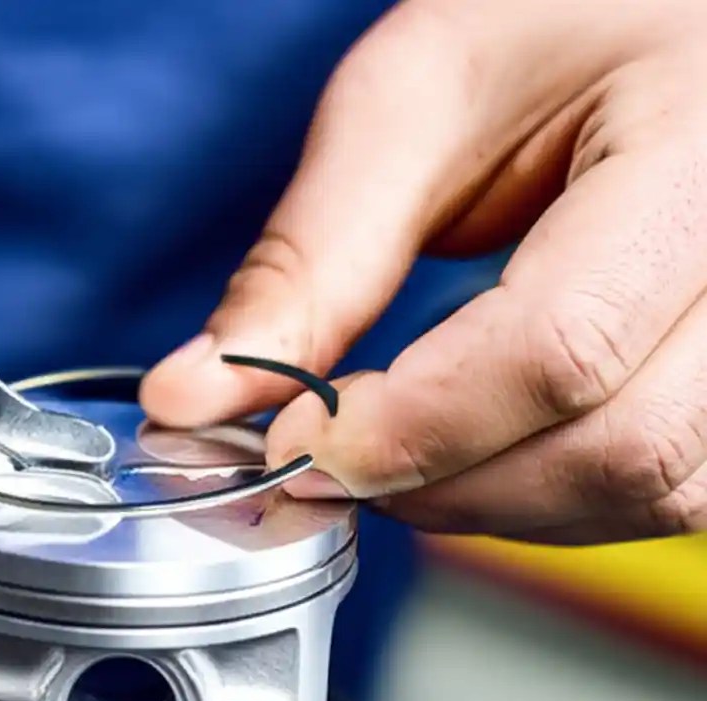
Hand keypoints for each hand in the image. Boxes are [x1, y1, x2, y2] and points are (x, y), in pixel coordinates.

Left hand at [141, 0, 706, 543]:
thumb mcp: (410, 103)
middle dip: (441, 481)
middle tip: (322, 462)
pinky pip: (673, 482)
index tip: (290, 444)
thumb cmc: (544, 23)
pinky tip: (473, 451)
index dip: (411, 426)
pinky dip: (552, 494)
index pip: (561, 344)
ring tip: (389, 454)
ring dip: (493, 502)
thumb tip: (193, 394)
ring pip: (655, 487)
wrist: (643, 14)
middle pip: (620, 443)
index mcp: (700, 141)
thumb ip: (311, 260)